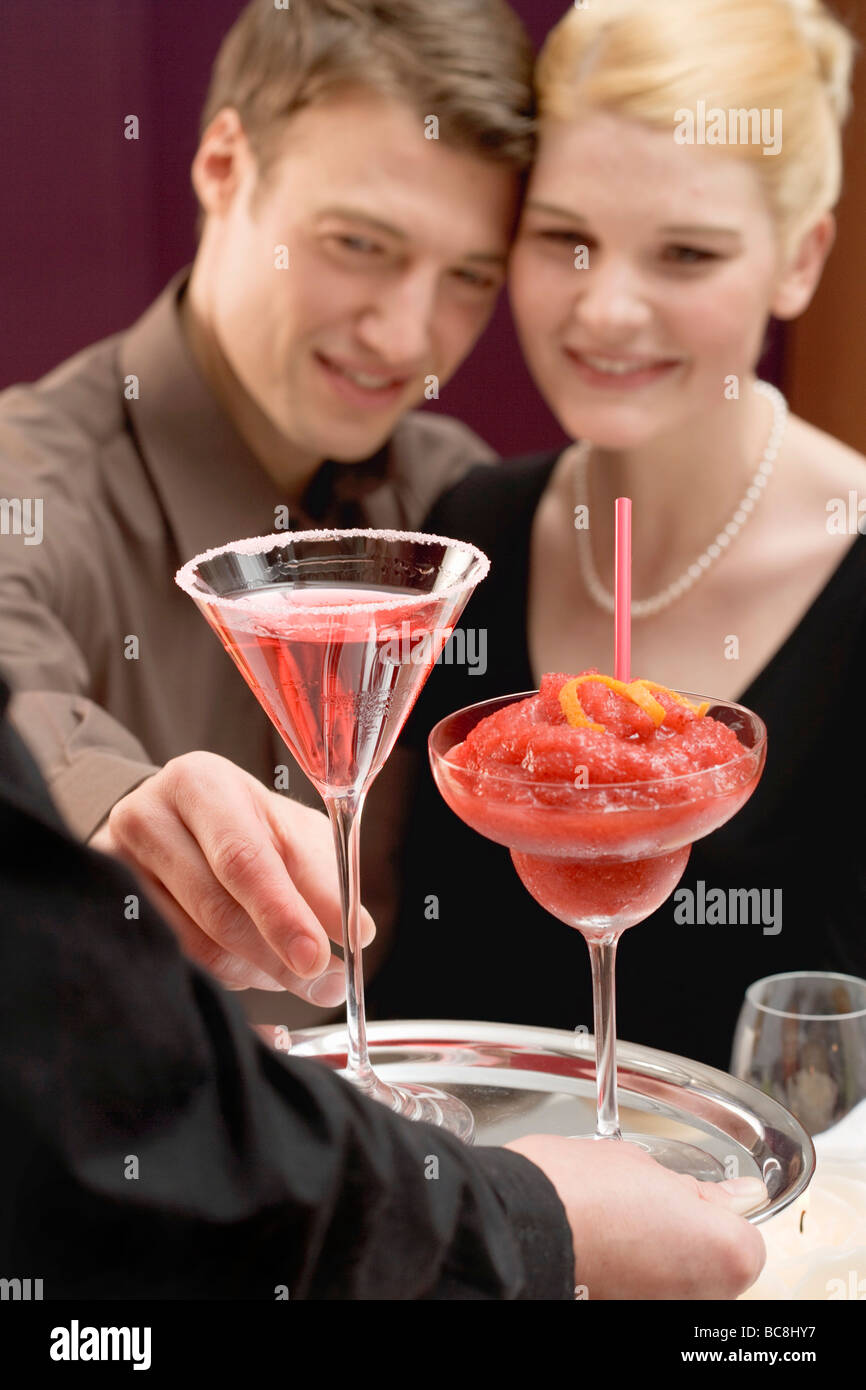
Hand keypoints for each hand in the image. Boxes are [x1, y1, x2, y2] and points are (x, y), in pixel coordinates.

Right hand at [89, 752, 373, 1002]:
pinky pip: (176, 963)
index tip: (320, 956)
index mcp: (199, 784)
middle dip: (280, 955)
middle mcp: (146, 818)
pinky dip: (226, 977)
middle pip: (217, 909)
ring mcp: (116, 868)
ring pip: (196, 946)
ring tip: (293, 971)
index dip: (283, 913)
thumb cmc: (241, 825)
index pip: (242, 859)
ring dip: (258, 971)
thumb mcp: (289, 832)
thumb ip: (324, 877)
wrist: (169, 823)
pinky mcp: (109, 909)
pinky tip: (252, 967)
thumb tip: (355, 933)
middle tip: (325, 983)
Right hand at [504, 1135, 766, 1299]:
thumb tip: (738, 1195)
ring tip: (618, 1231)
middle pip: (714, 1265)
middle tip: (646, 1207)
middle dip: (688, 1238)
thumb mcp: (645, 1167)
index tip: (686, 1195)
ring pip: (679, 1282)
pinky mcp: (630, 1315)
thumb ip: (701, 1190)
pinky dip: (635, 1279)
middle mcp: (703, 1297)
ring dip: (661, 1261)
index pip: (744, 1233)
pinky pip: (649, 1293)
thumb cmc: (578, 1192)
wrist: (518, 1225)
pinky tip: (606, 1255)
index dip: (711, 1209)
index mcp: (724, 1253)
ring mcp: (666, 1312)